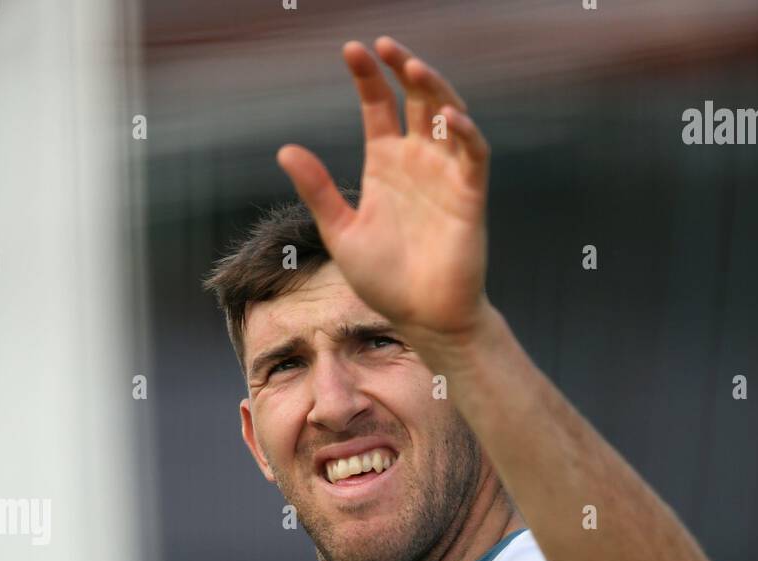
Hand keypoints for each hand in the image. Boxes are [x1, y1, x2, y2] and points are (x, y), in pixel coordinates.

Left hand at [276, 36, 490, 346]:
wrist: (423, 318)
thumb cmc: (385, 281)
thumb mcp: (341, 232)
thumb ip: (318, 190)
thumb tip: (284, 150)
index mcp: (385, 164)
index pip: (379, 106)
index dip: (367, 77)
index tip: (351, 51)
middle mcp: (417, 161)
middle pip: (415, 98)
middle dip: (403, 68)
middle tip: (383, 45)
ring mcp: (445, 175)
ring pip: (447, 114)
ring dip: (434, 88)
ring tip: (413, 66)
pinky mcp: (470, 195)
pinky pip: (473, 153)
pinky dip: (465, 132)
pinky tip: (447, 119)